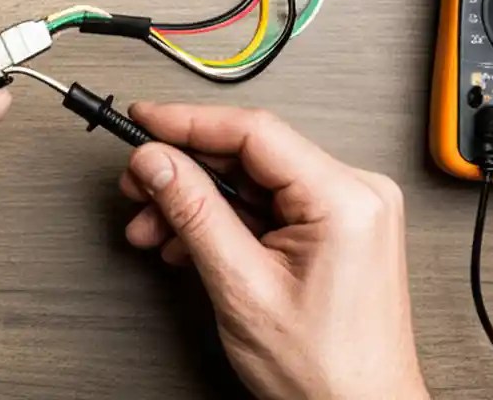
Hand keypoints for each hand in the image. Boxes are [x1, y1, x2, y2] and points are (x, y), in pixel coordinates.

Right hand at [119, 104, 428, 399]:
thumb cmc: (329, 373)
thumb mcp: (242, 288)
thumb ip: (195, 214)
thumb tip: (157, 162)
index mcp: (345, 199)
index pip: (253, 131)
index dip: (187, 122)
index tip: (142, 120)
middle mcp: (355, 193)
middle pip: (249, 154)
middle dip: (184, 171)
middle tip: (137, 184)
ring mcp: (346, 211)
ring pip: (251, 181)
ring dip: (196, 201)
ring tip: (154, 228)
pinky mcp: (334, 229)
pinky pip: (266, 205)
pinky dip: (222, 220)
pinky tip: (187, 241)